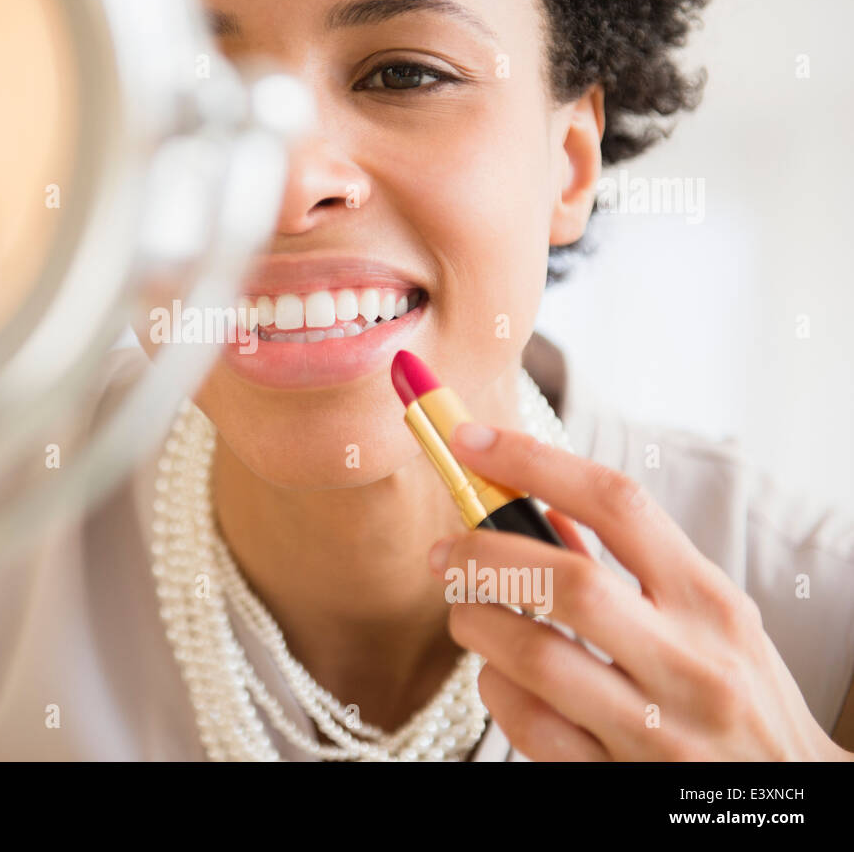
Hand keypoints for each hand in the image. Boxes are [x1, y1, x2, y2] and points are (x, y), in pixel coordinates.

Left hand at [423, 421, 851, 761]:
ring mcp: (657, 729)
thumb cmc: (737, 690)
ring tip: (465, 611)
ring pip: (535, 658)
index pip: (618, 505)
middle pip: (566, 582)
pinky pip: (531, 726)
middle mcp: (689, 662)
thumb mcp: (711, 617)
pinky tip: (497, 674)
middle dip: (486, 556)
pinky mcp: (619, 780)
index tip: (472, 441)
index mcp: (710, 602)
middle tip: (447, 552)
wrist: (785, 792)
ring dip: (477, 622)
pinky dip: (495, 689)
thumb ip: (633, 566)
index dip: (534, 462)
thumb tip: (533, 504)